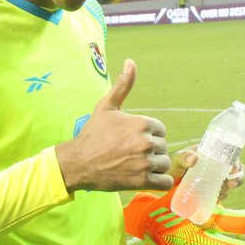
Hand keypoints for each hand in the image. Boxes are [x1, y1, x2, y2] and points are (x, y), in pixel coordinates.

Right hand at [55, 59, 170, 191]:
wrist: (79, 162)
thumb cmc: (93, 134)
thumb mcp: (107, 106)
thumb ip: (123, 85)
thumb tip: (131, 62)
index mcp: (142, 123)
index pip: (160, 129)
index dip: (148, 134)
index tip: (132, 139)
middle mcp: (146, 142)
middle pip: (163, 147)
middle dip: (150, 150)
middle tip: (130, 153)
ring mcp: (145, 163)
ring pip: (165, 164)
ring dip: (154, 166)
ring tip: (136, 165)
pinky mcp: (142, 181)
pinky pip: (165, 183)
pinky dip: (158, 181)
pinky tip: (145, 177)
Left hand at [171, 149, 244, 202]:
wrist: (165, 182)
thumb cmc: (171, 166)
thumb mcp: (176, 160)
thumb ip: (184, 157)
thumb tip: (195, 158)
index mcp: (210, 154)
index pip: (229, 155)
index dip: (236, 162)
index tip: (234, 169)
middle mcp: (215, 165)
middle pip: (235, 170)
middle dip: (238, 177)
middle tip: (231, 183)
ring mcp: (214, 178)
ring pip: (230, 182)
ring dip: (230, 188)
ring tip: (221, 193)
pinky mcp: (210, 189)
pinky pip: (222, 193)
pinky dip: (221, 196)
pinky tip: (214, 199)